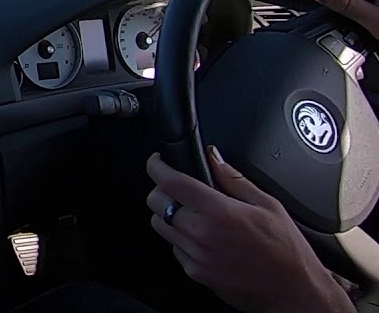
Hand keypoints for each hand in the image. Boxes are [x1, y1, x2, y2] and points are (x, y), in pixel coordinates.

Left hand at [146, 147, 352, 312]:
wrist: (294, 292)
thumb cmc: (287, 251)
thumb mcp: (268, 205)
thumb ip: (234, 179)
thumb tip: (214, 158)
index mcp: (219, 212)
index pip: (170, 182)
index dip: (157, 166)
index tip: (157, 161)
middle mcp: (201, 234)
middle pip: (156, 202)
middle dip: (162, 189)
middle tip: (179, 188)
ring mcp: (196, 255)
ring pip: (159, 225)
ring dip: (168, 214)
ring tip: (192, 213)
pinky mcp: (195, 272)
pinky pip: (174, 247)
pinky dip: (180, 238)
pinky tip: (202, 236)